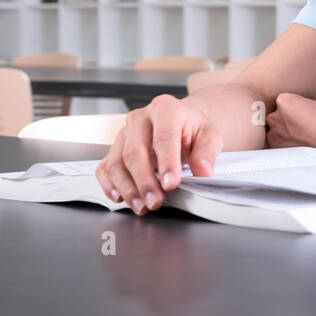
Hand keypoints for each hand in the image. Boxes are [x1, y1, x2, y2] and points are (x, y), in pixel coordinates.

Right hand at [96, 95, 221, 214]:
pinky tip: (120, 197)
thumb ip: (207, 153)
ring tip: (141, 206)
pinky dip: (109, 185)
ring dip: (127, 188)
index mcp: (166, 109)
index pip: (163, 137)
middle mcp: (140, 118)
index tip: (171, 184)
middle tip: (155, 202)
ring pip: (116, 162)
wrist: (181, 122)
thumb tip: (204, 172)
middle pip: (134, 152)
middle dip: (144, 181)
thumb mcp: (209, 136)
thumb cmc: (193, 129)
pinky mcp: (114, 148)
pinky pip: (105, 168)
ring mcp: (123, 133)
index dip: (167, 163)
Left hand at [265, 93, 315, 154]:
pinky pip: (278, 148)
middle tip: (301, 129)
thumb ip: (312, 109)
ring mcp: (273, 135)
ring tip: (303, 141)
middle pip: (275, 118)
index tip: (303, 116)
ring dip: (285, 137)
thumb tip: (315, 113)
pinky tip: (301, 149)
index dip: (293, 111)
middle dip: (286, 123)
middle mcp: (274, 116)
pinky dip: (287, 149)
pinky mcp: (276, 151)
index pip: (283, 104)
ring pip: (275, 134)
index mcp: (284, 100)